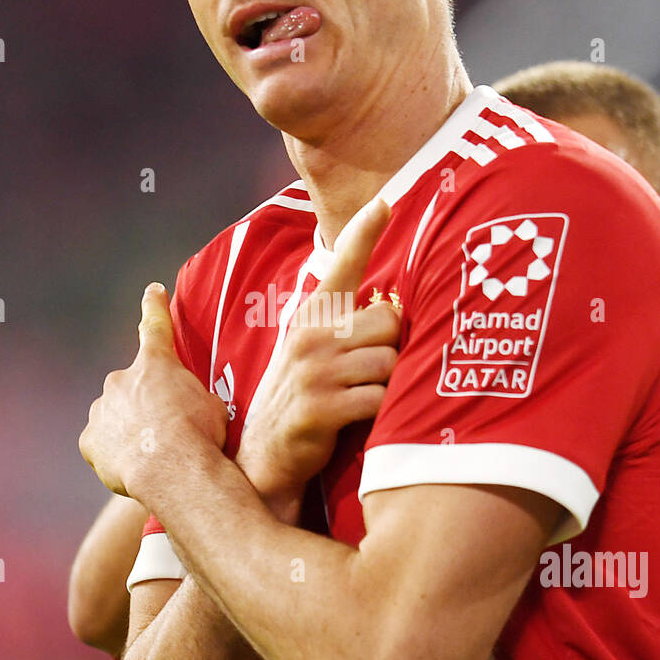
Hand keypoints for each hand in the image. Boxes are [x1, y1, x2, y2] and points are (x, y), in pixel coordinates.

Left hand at [79, 284, 228, 499]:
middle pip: (130, 386)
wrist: (175, 471)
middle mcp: (121, 380)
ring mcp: (101, 409)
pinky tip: (133, 465)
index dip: (155, 306)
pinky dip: (112, 452)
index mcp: (156, 364)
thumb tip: (189, 405)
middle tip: (164, 429)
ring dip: (127, 428)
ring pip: (112, 414)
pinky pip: (100, 444)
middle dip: (143, 402)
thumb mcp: (211, 405)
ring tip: (151, 454)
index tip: (152, 291)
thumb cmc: (200, 437)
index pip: (155, 325)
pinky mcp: (90, 440)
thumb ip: (192, 395)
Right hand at [237, 196, 400, 503]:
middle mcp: (310, 335)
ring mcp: (313, 371)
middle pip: (389, 320)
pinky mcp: (320, 407)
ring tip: (369, 397)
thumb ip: (346, 324)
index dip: (364, 231)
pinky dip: (382, 412)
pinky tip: (365, 420)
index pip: (342, 264)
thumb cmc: (304, 399)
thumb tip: (393, 309)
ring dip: (391, 384)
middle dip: (394, 347)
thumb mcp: (314, 351)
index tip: (385, 201)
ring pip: (389, 361)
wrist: (265, 457)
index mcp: (311, 316)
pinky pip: (379, 398)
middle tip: (374, 372)